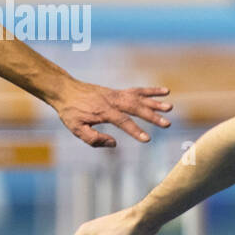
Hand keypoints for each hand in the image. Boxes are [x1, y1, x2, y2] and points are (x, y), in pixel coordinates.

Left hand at [53, 81, 171, 147]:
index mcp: (103, 112)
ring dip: (155, 103)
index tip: (147, 139)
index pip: (123, 122)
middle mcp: (112, 101)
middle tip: (167, 124)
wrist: (65, 90)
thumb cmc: (70, 111)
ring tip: (170, 108)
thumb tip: (114, 143)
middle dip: (152, 117)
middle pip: (135, 109)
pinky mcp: (117, 91)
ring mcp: (116, 94)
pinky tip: (165, 92)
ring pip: (139, 98)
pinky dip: (151, 91)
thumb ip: (93, 138)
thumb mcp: (76, 128)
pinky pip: (137, 90)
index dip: (135, 131)